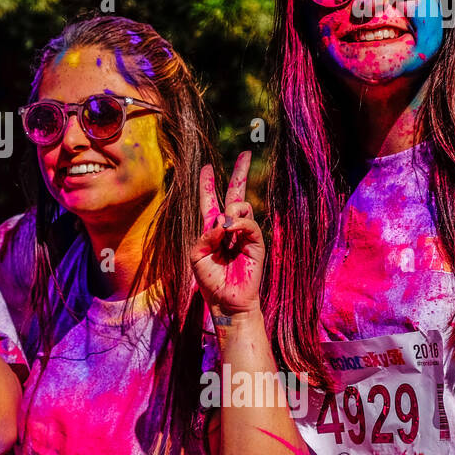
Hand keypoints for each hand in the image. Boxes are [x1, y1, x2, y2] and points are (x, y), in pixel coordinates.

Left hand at [190, 151, 264, 315]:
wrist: (226, 301)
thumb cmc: (209, 281)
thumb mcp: (197, 256)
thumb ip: (205, 234)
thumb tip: (223, 219)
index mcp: (212, 229)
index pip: (210, 201)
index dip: (208, 184)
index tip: (207, 167)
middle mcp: (229, 228)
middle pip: (235, 194)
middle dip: (240, 173)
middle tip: (246, 154)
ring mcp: (244, 234)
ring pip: (241, 206)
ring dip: (231, 209)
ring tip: (225, 227)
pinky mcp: (256, 243)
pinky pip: (249, 223)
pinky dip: (238, 223)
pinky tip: (230, 230)